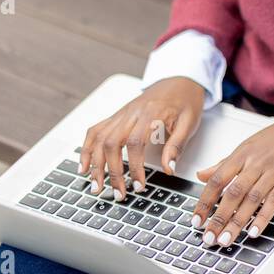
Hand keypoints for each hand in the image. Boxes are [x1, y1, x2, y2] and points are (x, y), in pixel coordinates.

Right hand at [79, 77, 205, 198]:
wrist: (179, 80)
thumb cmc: (185, 102)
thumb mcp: (189, 123)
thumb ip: (177, 146)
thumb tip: (169, 169)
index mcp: (151, 114)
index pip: (136, 144)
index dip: (135, 168)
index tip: (139, 185)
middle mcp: (132, 113)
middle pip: (112, 143)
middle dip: (112, 172)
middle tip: (119, 193)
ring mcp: (121, 114)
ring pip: (100, 139)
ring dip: (95, 165)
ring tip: (97, 187)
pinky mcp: (116, 116)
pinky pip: (95, 131)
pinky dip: (86, 149)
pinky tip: (84, 167)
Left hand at [190, 99, 273, 246]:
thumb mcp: (251, 144)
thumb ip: (226, 162)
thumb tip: (203, 174)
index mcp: (243, 152)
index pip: (218, 180)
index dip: (204, 202)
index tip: (196, 220)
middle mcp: (256, 162)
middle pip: (232, 193)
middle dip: (218, 218)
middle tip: (208, 238)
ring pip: (251, 199)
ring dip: (237, 222)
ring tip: (226, 239)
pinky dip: (263, 217)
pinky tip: (254, 231)